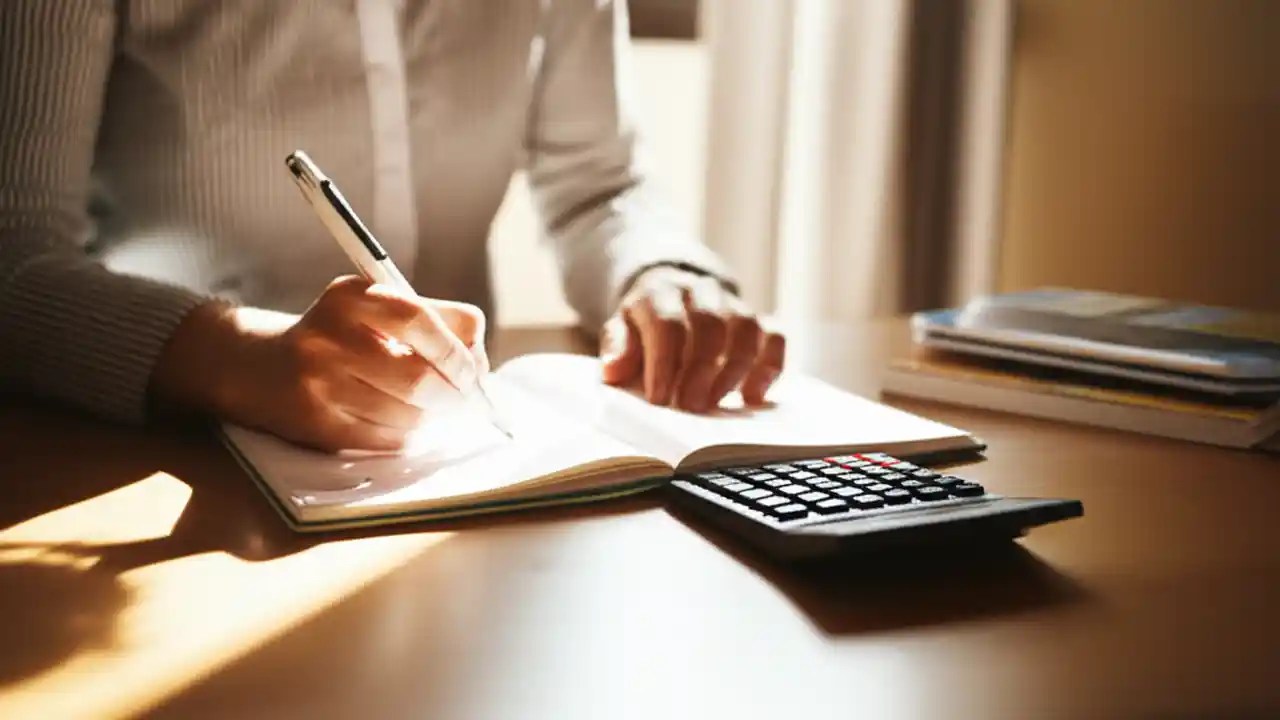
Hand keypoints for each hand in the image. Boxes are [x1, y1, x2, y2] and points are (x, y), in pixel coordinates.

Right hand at [151, 275, 487, 451]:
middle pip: (420, 378)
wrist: (258, 366)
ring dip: (432, 417)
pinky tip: (397, 420)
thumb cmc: (339, 334)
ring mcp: (320, 386)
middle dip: (455, 394)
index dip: (459, 349)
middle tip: (464, 397)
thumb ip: (435, 320)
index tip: (474, 367)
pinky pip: (387, 440)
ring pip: (408, 415)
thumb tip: (481, 362)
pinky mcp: (318, 426)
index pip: (419, 318)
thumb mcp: (375, 307)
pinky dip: (407, 434)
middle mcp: (329, 339)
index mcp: (350, 297)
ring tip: (428, 407)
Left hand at [600, 266, 784, 411]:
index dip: (664, 362)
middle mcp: (699, 292)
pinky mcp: (757, 321)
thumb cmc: (642, 329)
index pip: (666, 323)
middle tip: (691, 407)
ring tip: (717, 404)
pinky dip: (769, 367)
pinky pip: (774, 336)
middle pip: (710, 322)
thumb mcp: (620, 333)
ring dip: (735, 368)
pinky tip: (753, 398)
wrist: (667, 298)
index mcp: (659, 293)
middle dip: (701, 368)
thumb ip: (617, 349)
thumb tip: (614, 371)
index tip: (658, 400)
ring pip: (746, 326)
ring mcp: (731, 304)